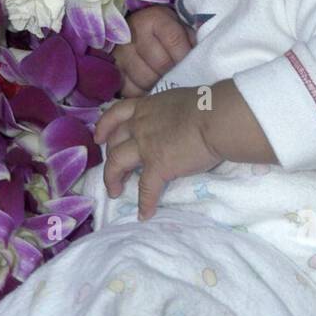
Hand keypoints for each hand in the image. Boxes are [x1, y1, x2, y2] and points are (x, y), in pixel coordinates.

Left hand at [94, 88, 219, 217]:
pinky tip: (144, 215)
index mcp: (147, 107)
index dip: (104, 126)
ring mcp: (145, 146)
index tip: (98, 137)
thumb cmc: (208, 104)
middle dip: (110, 157)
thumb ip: (171, 111)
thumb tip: (180, 119)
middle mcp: (140, 125)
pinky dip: (144, 203)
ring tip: (115, 193)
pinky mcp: (158, 167)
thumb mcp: (180, 100)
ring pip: (117, 163)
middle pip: (114, 142)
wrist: (216, 117)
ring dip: (112, 179)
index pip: (117, 114)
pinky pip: (146, 189)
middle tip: (113, 171)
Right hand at [115, 5, 195, 96]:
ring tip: (166, 82)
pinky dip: (142, 92)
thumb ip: (191, 40)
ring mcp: (120, 54)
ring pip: (146, 79)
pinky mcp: (113, 71)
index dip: (185, 56)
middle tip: (179, 75)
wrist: (136, 31)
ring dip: (159, 84)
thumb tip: (201, 60)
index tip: (190, 63)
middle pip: (161, 64)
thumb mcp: (180, 27)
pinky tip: (150, 87)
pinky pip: (130, 90)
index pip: (174, 40)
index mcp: (153, 19)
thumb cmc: (165, 33)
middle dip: (174, 72)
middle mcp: (133, 34)